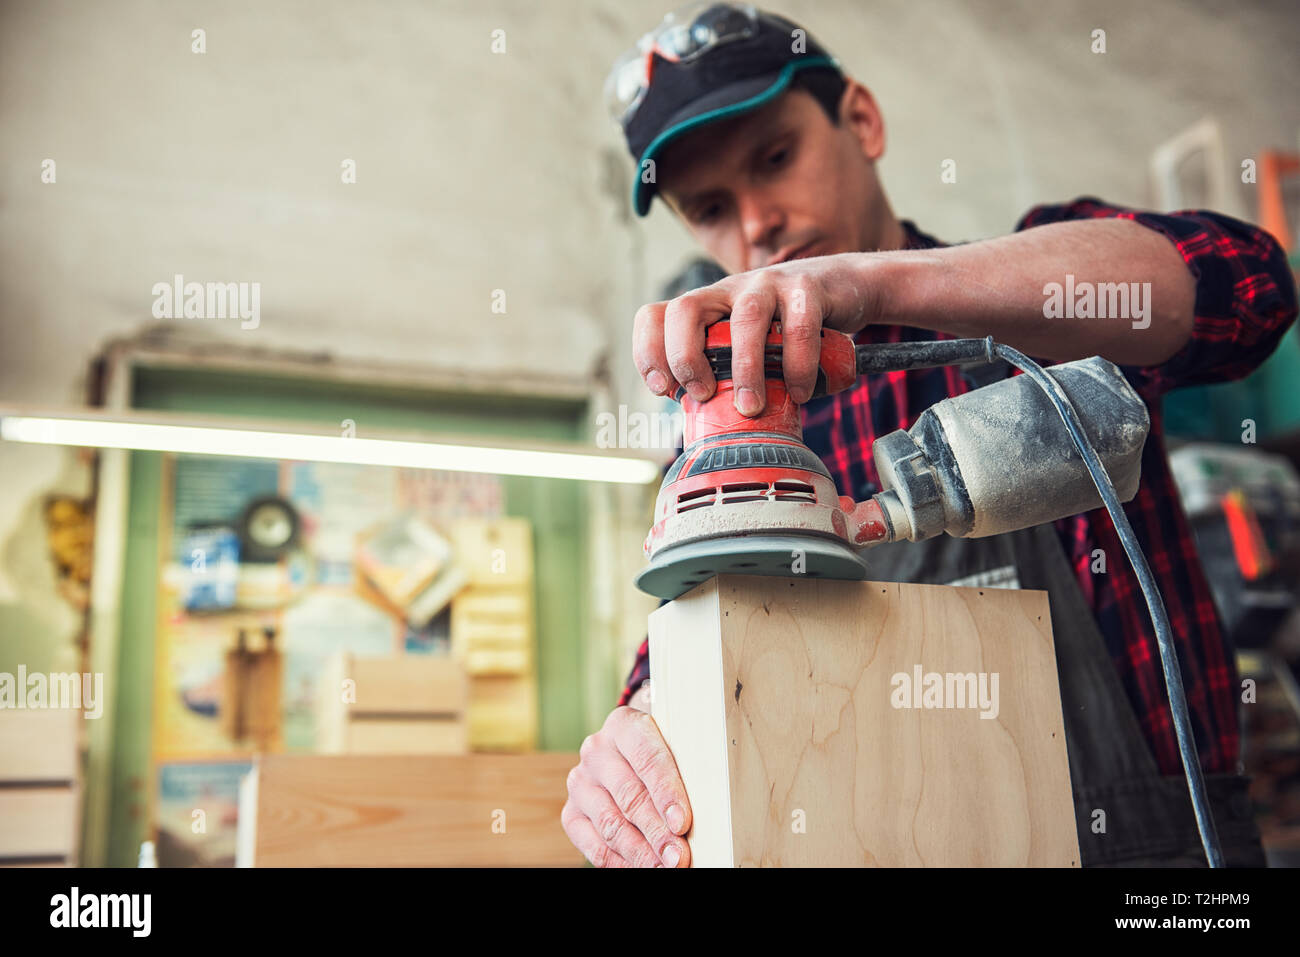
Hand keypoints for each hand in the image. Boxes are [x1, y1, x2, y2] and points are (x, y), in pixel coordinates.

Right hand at [561, 704, 691, 867]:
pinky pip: (595, 845)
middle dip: (657, 832)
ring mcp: (580, 783)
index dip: (666, 793)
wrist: (625, 755)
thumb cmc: (659, 756)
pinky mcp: (571, 813)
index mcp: (624, 726)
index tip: (681, 822)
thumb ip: (684, 772)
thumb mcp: (673, 748)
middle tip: (679, 856)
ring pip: (612, 824)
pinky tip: (641, 869)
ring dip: (641, 852)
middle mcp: (596, 751)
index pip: (647, 758)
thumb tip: (693, 818)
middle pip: (630, 796)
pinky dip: (620, 863)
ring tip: (664, 867)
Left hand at [633, 252, 885, 416]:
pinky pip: (798, 326)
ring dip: (744, 368)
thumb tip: (709, 433)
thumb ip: (727, 378)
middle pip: (685, 309)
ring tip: (752, 406)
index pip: (656, 315)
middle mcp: (728, 291)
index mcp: (706, 308)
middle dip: (685, 357)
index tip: (664, 390)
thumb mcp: (748, 352)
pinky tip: (800, 392)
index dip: (648, 351)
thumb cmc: (787, 332)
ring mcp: (766, 284)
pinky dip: (797, 365)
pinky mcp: (806, 289)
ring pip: (745, 319)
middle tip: (704, 395)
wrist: (845, 290)